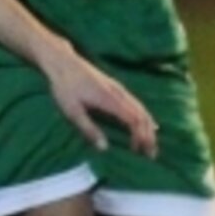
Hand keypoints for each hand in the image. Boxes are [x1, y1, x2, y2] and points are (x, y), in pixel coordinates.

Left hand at [43, 49, 157, 157]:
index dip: (140, 137)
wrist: (63, 61)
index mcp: (110, 100)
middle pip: (142, 115)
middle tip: (151, 154)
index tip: (138, 152)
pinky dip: (144, 116)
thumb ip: (89, 129)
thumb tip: (104, 148)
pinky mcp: (115, 87)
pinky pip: (136, 103)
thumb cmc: (65, 86)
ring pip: (141, 108)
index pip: (134, 120)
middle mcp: (119, 93)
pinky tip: (147, 123)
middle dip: (149, 135)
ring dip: (148, 127)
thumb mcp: (72, 111)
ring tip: (151, 143)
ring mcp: (119, 89)